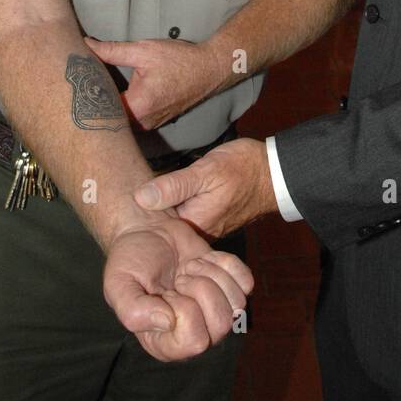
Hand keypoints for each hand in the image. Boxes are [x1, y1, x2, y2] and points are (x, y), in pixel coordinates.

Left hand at [85, 36, 222, 129]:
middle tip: (80, 85)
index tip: (76, 83)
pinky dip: (121, 109)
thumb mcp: (143, 50)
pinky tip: (113, 94)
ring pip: (119, 120)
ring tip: (95, 89)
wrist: (209, 70)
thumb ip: (111, 50)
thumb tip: (85, 45)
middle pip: (108, 117)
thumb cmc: (179, 60)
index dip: (85, 95)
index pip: (99, 108)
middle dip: (94, 101)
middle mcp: (143, 123)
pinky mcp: (154, 122)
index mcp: (138, 107)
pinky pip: (130, 119)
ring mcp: (149, 125)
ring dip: (108, 106)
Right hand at [103, 213, 253, 361]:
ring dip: (212, 275)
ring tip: (190, 267)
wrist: (147, 231)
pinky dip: (226, 263)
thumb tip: (168, 322)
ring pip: (237, 305)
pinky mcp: (230, 287)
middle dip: (201, 289)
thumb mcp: (118, 285)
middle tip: (180, 276)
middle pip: (221, 325)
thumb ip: (133, 311)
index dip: (185, 311)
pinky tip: (205, 259)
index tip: (167, 292)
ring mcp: (215, 311)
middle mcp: (195, 334)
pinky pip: (246, 282)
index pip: (195, 342)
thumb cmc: (130, 261)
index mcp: (166, 343)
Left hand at [134, 138, 276, 238]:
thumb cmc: (243, 168)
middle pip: (167, 230)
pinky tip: (169, 198)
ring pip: (178, 223)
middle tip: (129, 202)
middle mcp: (202, 233)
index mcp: (196, 224)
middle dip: (150, 218)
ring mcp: (209, 228)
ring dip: (164, 213)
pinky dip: (179, 209)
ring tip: (144, 200)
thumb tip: (140, 198)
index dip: (140, 219)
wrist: (275, 172)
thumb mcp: (205, 171)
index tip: (125, 208)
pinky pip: (190, 218)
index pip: (158, 229)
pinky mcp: (214, 220)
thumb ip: (173, 185)